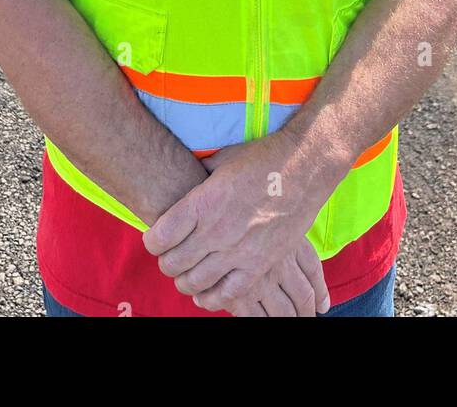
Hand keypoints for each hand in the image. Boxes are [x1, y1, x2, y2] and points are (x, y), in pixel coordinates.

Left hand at [142, 134, 331, 313]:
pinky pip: (227, 294)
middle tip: (170, 256)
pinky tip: (206, 292)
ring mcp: (239, 251)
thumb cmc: (261, 159)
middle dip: (166, 263)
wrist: (304, 166)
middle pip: (173, 263)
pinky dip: (211, 298)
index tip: (155, 240)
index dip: (152, 241)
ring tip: (186, 273)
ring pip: (195, 282)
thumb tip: (180, 184)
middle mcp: (217, 230)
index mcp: (203, 202)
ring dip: (185, 281)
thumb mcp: (220, 161)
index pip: (159, 237)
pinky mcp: (260, 265)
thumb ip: (198, 179)